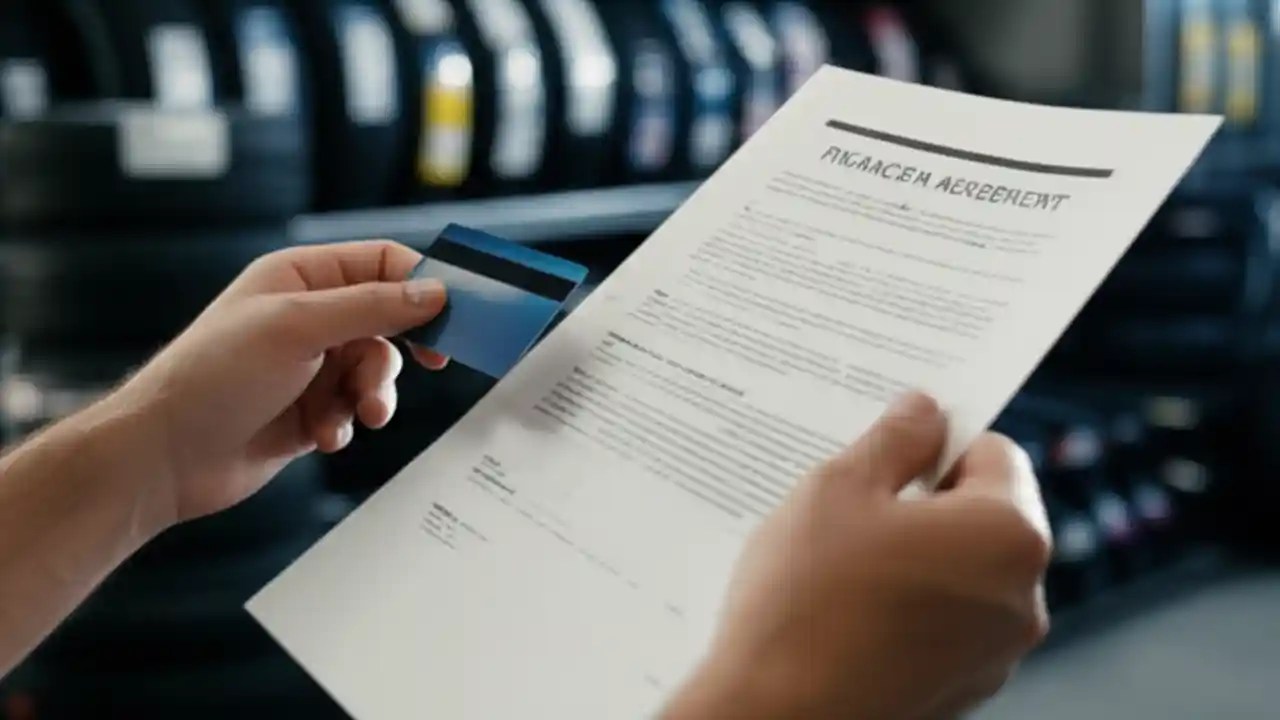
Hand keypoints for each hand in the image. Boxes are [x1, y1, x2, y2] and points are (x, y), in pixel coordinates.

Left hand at [111, 240, 448, 528]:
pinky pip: (355, 410)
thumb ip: (373, 307)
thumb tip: (435, 292)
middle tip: (431, 366)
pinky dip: (347, 423)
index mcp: (302, 278)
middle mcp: (309, 317)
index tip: (456, 314)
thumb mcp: (299, 327)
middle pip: (390, 322)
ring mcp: (311, 366)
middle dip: (399, 353)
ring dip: (374, 395)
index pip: (383, 264)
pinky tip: (322, 436)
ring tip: (358, 415)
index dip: (423, 284)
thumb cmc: (213, 377)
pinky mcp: (311, 411)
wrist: (166, 456)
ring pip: (377, 372)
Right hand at [667, 393, 1050, 718]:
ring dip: (915, 555)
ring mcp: (995, 653)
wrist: (776, 717)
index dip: (941, 441)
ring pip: (962, 570)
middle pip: (985, 514)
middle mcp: (1021, 598)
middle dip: (925, 501)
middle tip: (853, 506)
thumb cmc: (807, 600)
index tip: (890, 449)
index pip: (996, 453)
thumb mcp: (838, 489)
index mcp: (1008, 536)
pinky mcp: (961, 689)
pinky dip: (909, 605)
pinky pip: (945, 622)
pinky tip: (848, 610)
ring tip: (842, 564)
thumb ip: (895, 439)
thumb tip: (926, 410)